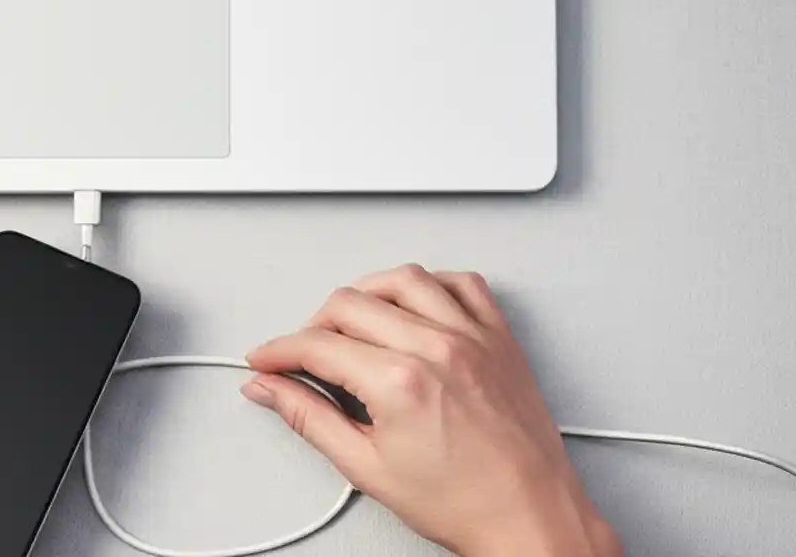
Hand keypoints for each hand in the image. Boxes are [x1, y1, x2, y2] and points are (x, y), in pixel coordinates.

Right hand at [242, 266, 621, 556]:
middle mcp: (437, 347)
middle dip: (313, 326)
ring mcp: (472, 336)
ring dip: (366, 293)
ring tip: (353, 322)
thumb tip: (271, 390)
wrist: (528, 516)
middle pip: (350, 303)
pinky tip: (414, 305)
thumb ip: (310, 418)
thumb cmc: (464, 502)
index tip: (267, 360)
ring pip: (402, 278)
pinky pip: (463, 283)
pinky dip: (431, 284)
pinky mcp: (499, 337)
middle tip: (304, 353)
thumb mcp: (367, 467)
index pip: (317, 345)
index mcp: (400, 382)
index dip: (279, 351)